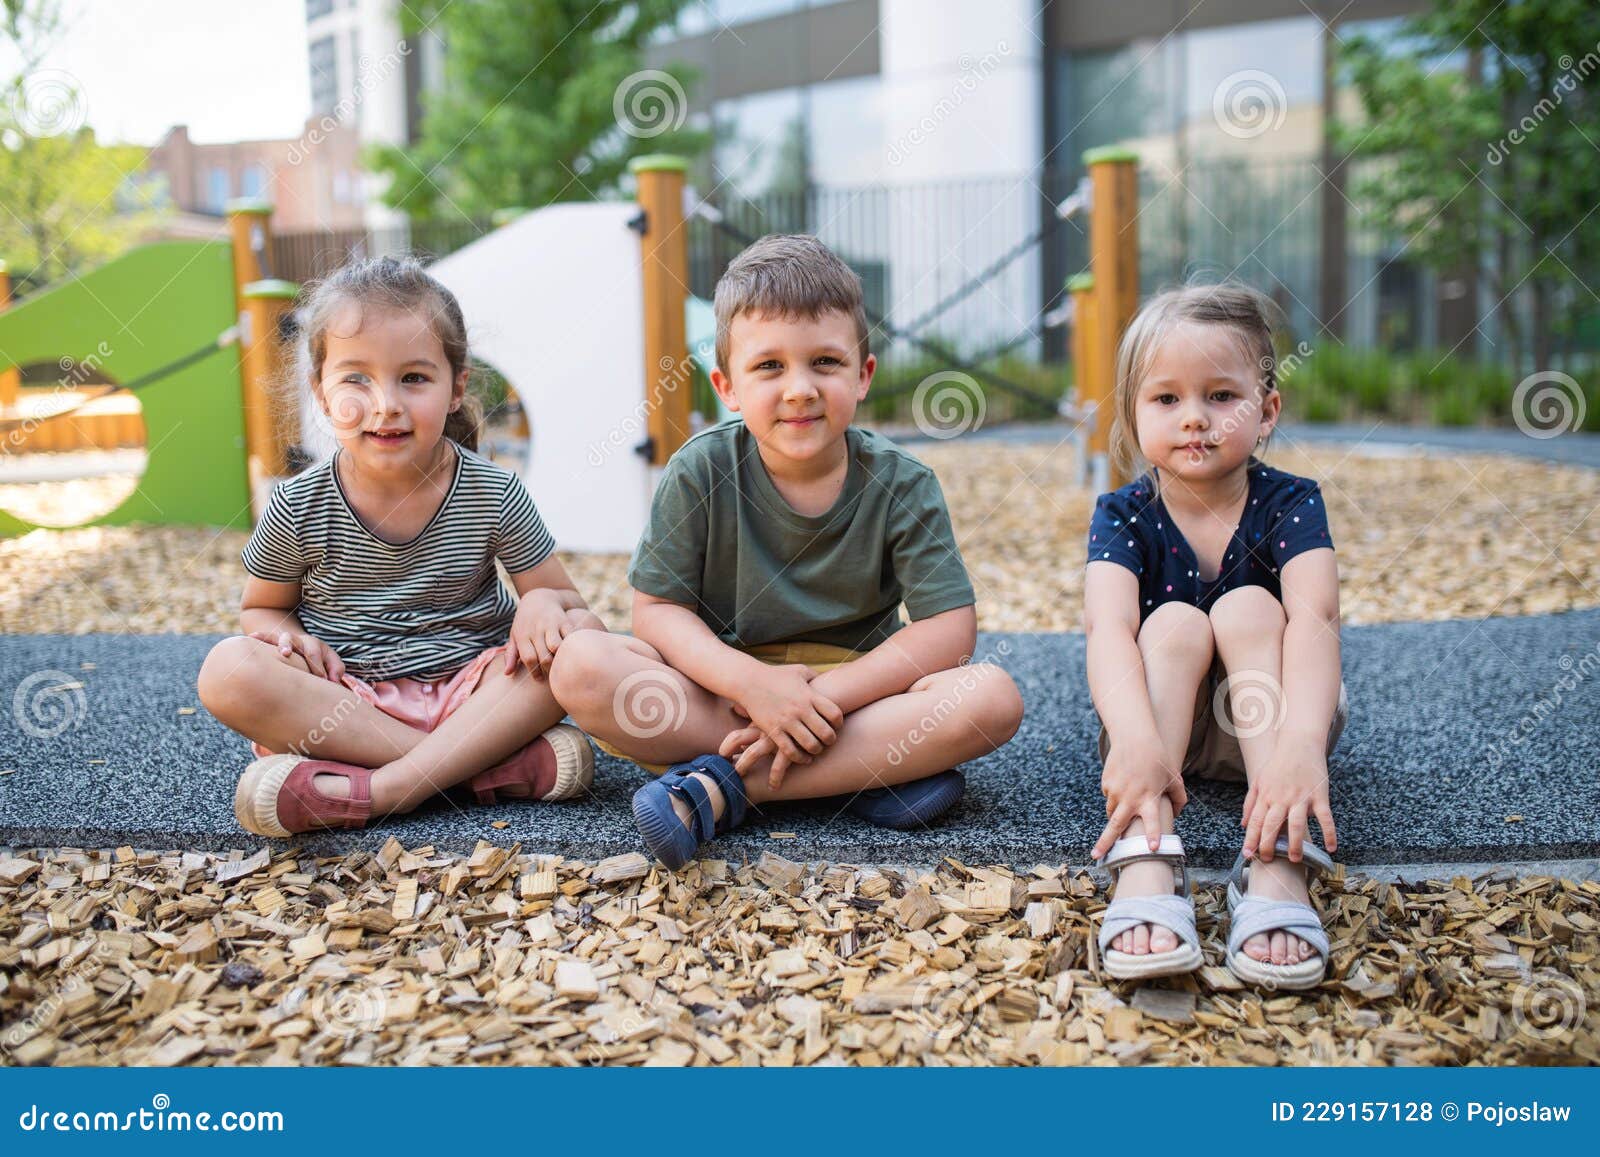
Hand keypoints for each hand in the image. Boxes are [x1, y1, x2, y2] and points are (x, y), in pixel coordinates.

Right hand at [248, 629, 344, 682]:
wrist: (304, 648)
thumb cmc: (320, 660)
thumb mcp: (331, 662)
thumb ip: (336, 670)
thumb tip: (334, 681)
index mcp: (315, 645)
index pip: (315, 654)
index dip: (318, 667)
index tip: (321, 679)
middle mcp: (300, 641)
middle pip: (299, 642)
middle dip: (297, 649)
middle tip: (288, 655)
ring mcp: (286, 641)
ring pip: (282, 638)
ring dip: (282, 644)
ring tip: (282, 652)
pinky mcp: (274, 643)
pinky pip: (266, 637)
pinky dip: (260, 637)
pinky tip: (252, 637)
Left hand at [505, 590, 572, 677]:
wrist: (539, 598)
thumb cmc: (525, 622)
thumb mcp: (514, 635)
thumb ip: (511, 655)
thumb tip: (507, 674)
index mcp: (523, 635)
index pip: (529, 658)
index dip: (535, 672)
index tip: (539, 678)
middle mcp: (536, 630)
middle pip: (543, 656)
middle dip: (548, 669)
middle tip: (551, 674)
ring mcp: (551, 625)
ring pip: (556, 647)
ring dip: (559, 659)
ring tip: (560, 665)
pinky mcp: (564, 621)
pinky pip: (569, 637)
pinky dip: (571, 647)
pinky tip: (570, 653)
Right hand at [735, 664, 843, 779]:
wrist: (749, 681)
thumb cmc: (776, 675)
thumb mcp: (799, 671)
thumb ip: (816, 677)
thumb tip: (830, 681)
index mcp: (809, 695)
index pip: (835, 714)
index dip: (839, 723)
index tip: (836, 725)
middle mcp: (800, 709)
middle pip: (825, 733)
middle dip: (830, 740)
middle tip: (829, 741)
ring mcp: (786, 721)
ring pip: (810, 745)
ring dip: (816, 750)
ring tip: (816, 749)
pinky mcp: (773, 731)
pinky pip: (790, 751)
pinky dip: (800, 758)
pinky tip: (803, 758)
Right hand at [1091, 735, 1185, 860]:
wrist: (1133, 737)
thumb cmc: (1157, 758)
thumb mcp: (1174, 777)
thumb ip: (1178, 798)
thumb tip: (1175, 814)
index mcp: (1149, 798)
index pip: (1152, 821)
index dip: (1153, 835)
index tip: (1152, 849)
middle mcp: (1130, 797)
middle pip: (1115, 825)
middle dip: (1105, 843)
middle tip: (1096, 857)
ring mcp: (1115, 791)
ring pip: (1113, 813)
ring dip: (1118, 816)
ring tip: (1128, 804)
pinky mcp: (1107, 784)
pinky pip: (1110, 797)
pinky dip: (1117, 796)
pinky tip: (1125, 783)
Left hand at [1242, 734, 1335, 862]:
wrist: (1299, 744)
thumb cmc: (1278, 764)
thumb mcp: (1259, 780)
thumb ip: (1250, 803)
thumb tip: (1244, 825)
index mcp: (1266, 795)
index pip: (1255, 821)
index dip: (1251, 839)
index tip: (1248, 855)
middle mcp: (1281, 798)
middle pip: (1272, 825)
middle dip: (1268, 844)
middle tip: (1268, 861)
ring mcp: (1301, 797)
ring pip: (1296, 823)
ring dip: (1294, 843)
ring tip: (1294, 859)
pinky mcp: (1319, 796)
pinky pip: (1325, 817)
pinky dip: (1329, 833)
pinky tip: (1331, 848)